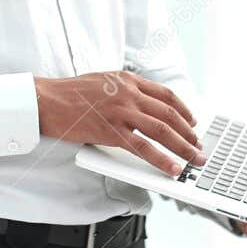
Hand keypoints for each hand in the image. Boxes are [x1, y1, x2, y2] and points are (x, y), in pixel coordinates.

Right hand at [35, 71, 204, 176]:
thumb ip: (125, 90)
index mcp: (128, 79)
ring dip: (183, 147)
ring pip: (162, 130)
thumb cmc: (70, 92)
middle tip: (199, 147)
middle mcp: (129, 93)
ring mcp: (121, 111)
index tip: (193, 123)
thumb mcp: (104, 81)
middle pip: (169, 114)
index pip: (166, 95)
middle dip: (189, 133)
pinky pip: (143, 148)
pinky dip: (161, 159)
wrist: (47, 100)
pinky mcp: (111, 131)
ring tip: (194, 159)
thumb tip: (143, 106)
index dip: (184, 111)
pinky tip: (172, 168)